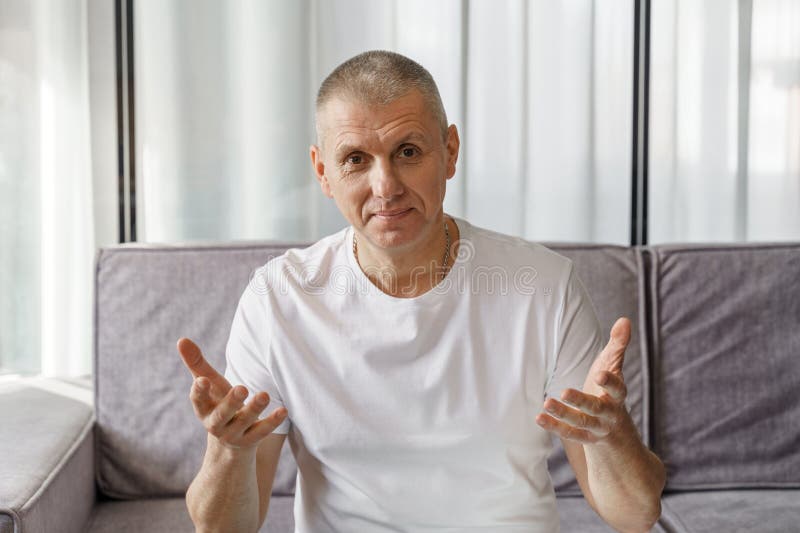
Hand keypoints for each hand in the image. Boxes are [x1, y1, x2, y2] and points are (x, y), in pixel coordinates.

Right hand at [177, 337, 287, 450]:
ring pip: (244, 422)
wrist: (232, 441)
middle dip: (231, 402)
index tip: (202, 380)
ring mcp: (234, 434)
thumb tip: (181, 339)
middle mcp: (216, 424)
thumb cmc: (219, 403)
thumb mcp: (210, 385)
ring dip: (254, 409)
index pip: (197, 401)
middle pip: (222, 415)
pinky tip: (283, 410)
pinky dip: (272, 421)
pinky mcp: (251, 440)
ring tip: (265, 395)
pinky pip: (262, 432)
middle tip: (242, 388)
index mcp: (203, 409)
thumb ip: (197, 364)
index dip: (199, 391)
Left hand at [536, 317, 635, 445]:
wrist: (614, 429)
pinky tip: (539, 417)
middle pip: (597, 409)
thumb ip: (618, 345)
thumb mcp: (613, 366)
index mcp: (618, 395)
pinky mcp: (584, 437)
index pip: (618, 389)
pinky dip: (554, 426)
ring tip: (547, 402)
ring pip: (581, 423)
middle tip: (565, 391)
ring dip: (564, 414)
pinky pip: (569, 433)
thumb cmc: (609, 389)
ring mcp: (597, 427)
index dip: (610, 383)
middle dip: (582, 401)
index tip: (599, 374)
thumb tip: (625, 319)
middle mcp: (609, 413)